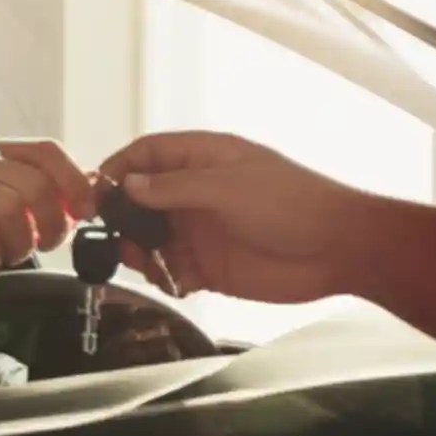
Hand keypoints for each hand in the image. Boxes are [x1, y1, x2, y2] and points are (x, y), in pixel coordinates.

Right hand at [0, 140, 92, 281]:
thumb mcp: (6, 206)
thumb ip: (45, 194)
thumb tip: (95, 188)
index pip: (48, 150)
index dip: (75, 181)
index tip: (85, 213)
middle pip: (34, 185)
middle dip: (51, 223)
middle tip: (45, 245)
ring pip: (9, 211)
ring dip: (20, 243)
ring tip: (9, 253)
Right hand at [100, 131, 373, 302]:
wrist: (340, 251)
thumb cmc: (292, 204)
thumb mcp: (228, 186)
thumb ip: (174, 187)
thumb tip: (128, 185)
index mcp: (203, 160)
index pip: (147, 155)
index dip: (118, 168)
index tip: (95, 191)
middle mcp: (196, 193)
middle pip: (141, 200)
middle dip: (120, 217)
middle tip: (106, 235)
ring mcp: (201, 231)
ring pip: (150, 239)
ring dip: (137, 250)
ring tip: (140, 261)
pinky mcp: (209, 267)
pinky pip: (170, 271)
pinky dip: (161, 277)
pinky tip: (168, 281)